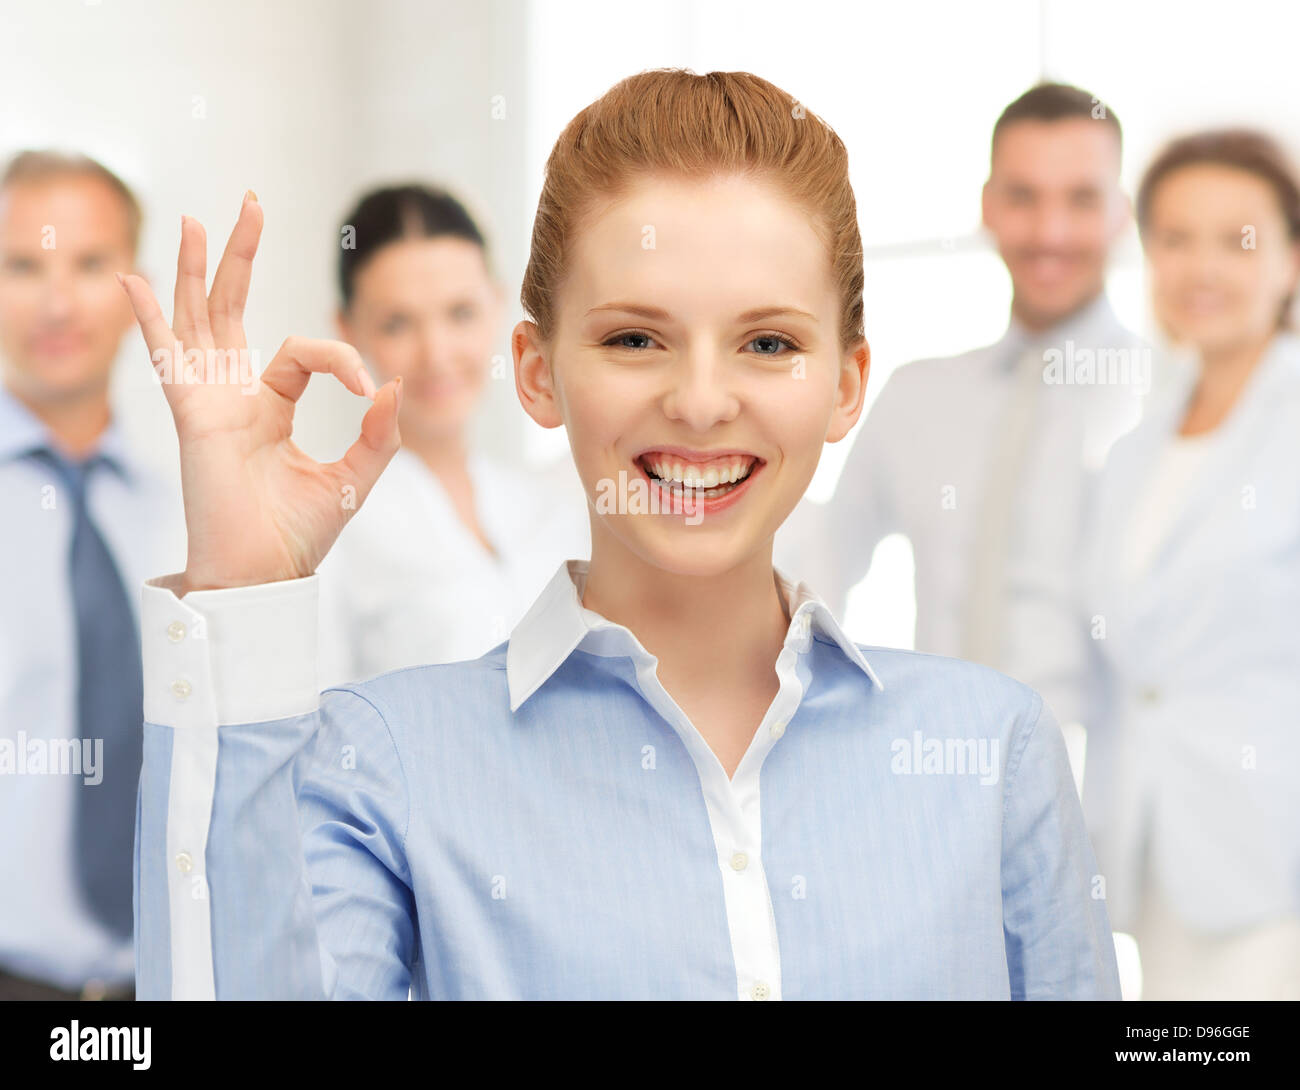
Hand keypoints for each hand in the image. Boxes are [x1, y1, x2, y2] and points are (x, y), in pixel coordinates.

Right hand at [118, 192, 400, 594]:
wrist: (265, 574)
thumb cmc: (301, 534)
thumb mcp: (354, 475)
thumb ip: (379, 432)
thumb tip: (394, 383)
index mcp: (270, 407)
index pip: (301, 351)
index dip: (341, 359)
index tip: (373, 389)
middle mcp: (233, 397)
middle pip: (232, 310)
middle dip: (241, 257)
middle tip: (251, 202)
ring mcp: (209, 402)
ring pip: (199, 320)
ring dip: (198, 268)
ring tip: (199, 217)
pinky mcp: (194, 416)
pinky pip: (169, 359)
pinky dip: (151, 318)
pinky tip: (134, 275)